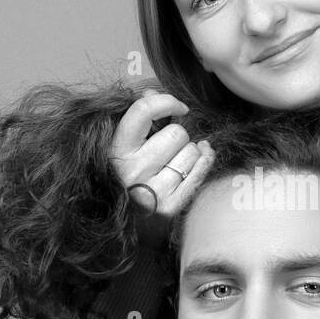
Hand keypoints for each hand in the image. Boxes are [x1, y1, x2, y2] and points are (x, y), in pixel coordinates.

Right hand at [109, 89, 214, 249]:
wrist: (121, 227)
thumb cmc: (124, 177)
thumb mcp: (121, 146)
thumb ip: (136, 118)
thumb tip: (151, 91)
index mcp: (115, 151)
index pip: (143, 111)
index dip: (166, 101)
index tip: (177, 107)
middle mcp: (131, 171)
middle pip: (177, 133)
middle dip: (178, 136)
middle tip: (169, 148)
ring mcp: (151, 191)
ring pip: (191, 152)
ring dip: (190, 152)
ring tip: (176, 161)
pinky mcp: (169, 208)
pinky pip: (200, 172)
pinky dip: (204, 161)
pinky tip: (201, 157)